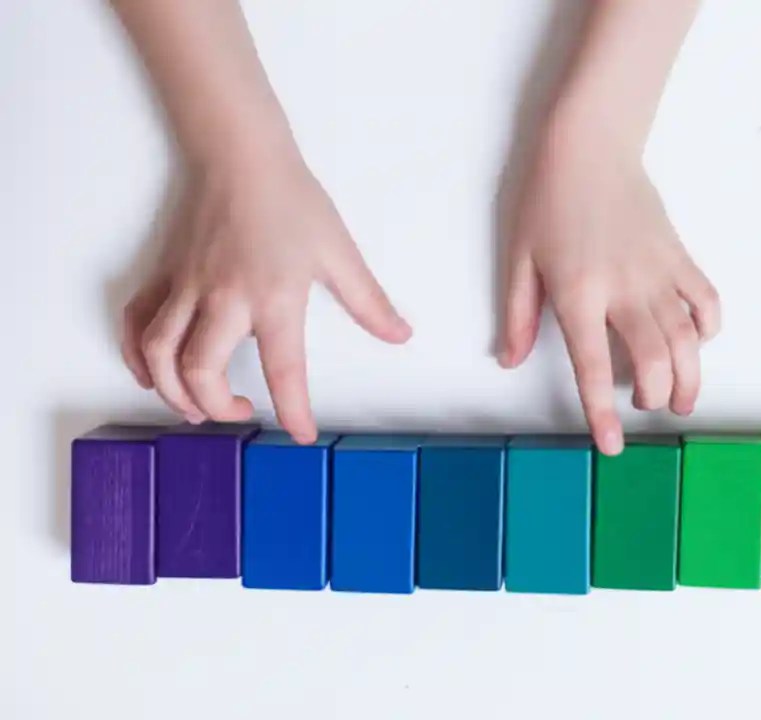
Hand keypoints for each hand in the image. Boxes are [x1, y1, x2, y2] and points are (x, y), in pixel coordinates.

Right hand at [121, 153, 411, 442]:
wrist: (240, 155)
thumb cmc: (291, 200)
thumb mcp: (339, 252)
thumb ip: (368, 301)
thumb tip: (400, 334)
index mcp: (273, 297)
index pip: (282, 369)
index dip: (293, 410)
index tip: (301, 435)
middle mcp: (223, 299)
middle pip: (199, 371)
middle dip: (215, 408)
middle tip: (239, 414)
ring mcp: (186, 287)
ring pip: (158, 354)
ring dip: (171, 392)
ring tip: (195, 407)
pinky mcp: (163, 275)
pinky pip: (136, 323)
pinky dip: (136, 356)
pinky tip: (154, 373)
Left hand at [500, 131, 720, 454]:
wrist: (589, 145)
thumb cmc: (548, 199)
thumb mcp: (519, 258)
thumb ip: (516, 314)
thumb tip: (508, 360)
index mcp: (577, 294)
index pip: (593, 367)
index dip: (602, 412)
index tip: (614, 445)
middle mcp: (623, 289)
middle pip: (653, 361)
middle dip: (654, 396)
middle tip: (646, 405)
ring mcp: (657, 272)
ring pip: (686, 339)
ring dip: (688, 377)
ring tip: (681, 398)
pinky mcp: (679, 254)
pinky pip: (705, 300)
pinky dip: (708, 328)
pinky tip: (699, 341)